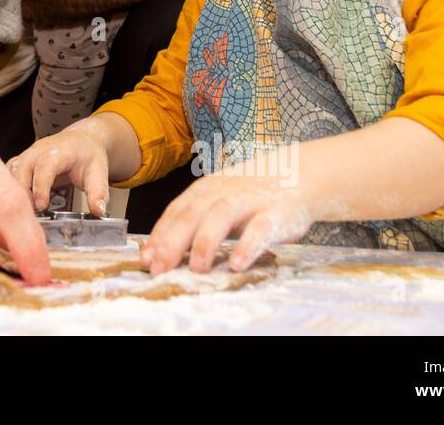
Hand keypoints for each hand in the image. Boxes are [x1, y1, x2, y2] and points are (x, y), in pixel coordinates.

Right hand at [7, 118, 117, 216]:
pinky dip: (6, 191)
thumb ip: (99, 192)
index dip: (40, 186)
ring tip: (19, 216)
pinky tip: (12, 209)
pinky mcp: (20, 164)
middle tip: (28, 216)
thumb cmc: (88, 155)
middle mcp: (38, 151)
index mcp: (58, 151)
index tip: (41, 206)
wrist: (81, 140)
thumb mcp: (99, 173)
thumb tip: (98, 211)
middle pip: (21, 168)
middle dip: (21, 192)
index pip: (45, 166)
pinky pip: (6, 175)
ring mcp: (26, 156)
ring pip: (10, 171)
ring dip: (12, 193)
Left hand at [142, 157, 311, 274]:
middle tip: (160, 268)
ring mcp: (249, 201)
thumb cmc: (250, 195)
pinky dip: (247, 246)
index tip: (146, 259)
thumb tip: (158, 253)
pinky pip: (260, 229)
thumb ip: (192, 223)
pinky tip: (237, 264)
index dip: (159, 235)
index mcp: (205, 190)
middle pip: (191, 214)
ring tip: (197, 268)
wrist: (298, 174)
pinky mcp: (276, 213)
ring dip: (206, 242)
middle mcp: (223, 192)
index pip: (175, 212)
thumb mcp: (217, 202)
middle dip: (172, 242)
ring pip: (221, 216)